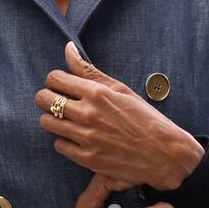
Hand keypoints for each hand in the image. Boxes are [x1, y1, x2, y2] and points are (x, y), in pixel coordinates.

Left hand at [35, 42, 204, 190]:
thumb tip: (68, 48)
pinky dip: (65, 140)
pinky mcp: (87, 159)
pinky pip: (59, 145)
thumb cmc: (146, 118)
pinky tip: (78, 138)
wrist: (165, 155)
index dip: (55, 80)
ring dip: (54, 119)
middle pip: (43, 99)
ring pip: (46, 122)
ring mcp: (86, 138)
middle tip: (60, 101)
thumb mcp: (120, 89)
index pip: (54, 79)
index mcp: (97, 93)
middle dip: (48, 97)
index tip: (63, 86)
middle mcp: (88, 114)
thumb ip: (89, 71)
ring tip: (69, 120)